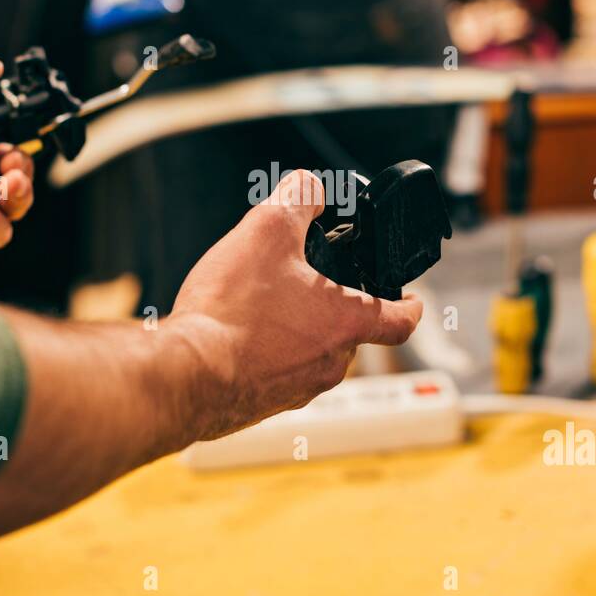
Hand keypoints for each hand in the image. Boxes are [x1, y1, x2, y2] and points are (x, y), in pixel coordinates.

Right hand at [169, 171, 422, 440]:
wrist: (184, 375)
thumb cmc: (231, 312)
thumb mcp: (266, 231)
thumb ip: (297, 199)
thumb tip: (311, 187)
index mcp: (346, 324)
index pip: (401, 320)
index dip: (410, 304)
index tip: (410, 299)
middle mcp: (330, 364)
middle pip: (348, 333)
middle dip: (331, 306)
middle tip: (304, 283)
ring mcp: (296, 391)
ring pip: (310, 354)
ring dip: (295, 330)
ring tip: (261, 307)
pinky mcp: (261, 407)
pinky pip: (274, 375)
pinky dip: (263, 353)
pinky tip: (233, 336)